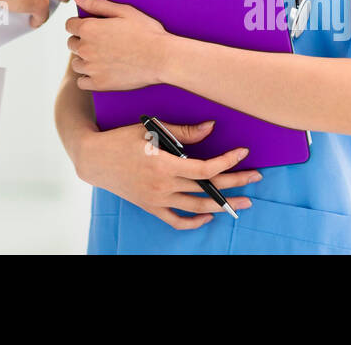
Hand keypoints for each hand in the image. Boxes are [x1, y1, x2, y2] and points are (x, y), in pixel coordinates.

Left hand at [66, 0, 167, 90]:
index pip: (69, 25)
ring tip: (103, 58)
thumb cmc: (146, 32)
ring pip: (76, 63)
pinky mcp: (99, 84)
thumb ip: (97, 4)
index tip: (93, 28)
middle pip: (71, 44)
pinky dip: (88, 78)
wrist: (162, 58)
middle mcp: (86, 48)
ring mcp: (91, 68)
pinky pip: (82, 82)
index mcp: (89, 28)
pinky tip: (101, 72)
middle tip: (102, 43)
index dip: (80, 25)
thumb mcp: (123, 11)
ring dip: (85, 60)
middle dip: (82, 41)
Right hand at [75, 117, 259, 230]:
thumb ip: (182, 131)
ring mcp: (157, 198)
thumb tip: (211, 127)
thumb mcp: (150, 127)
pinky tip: (207, 216)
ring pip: (197, 207)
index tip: (243, 153)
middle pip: (208, 188)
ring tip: (244, 203)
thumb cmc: (120, 138)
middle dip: (236, 183)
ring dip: (223, 205)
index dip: (228, 162)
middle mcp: (163, 185)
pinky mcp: (150, 206)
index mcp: (164, 163)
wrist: (93, 159)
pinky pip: (176, 220)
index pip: (205, 168)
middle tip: (257, 178)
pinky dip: (194, 221)